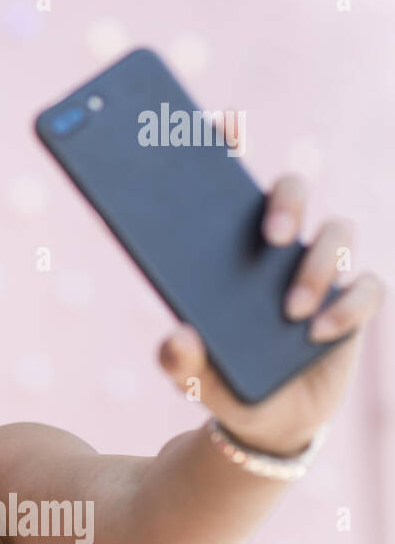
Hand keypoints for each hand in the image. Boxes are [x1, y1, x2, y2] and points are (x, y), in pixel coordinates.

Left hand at [157, 174, 384, 455]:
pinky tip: (317, 331)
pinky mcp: (353, 304)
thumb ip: (179, 361)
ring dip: (315, 266)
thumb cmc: (222, 380)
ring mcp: (321, 271)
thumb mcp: (192, 376)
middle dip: (286, 201)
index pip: (232, 184)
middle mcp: (280, 247)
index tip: (223, 123)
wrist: (264, 421)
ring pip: (337, 233)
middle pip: (294, 190)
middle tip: (270, 235)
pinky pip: (365, 288)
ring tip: (288, 310)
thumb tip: (177, 338)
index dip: (228, 147)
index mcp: (231, 247)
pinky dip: (345, 307)